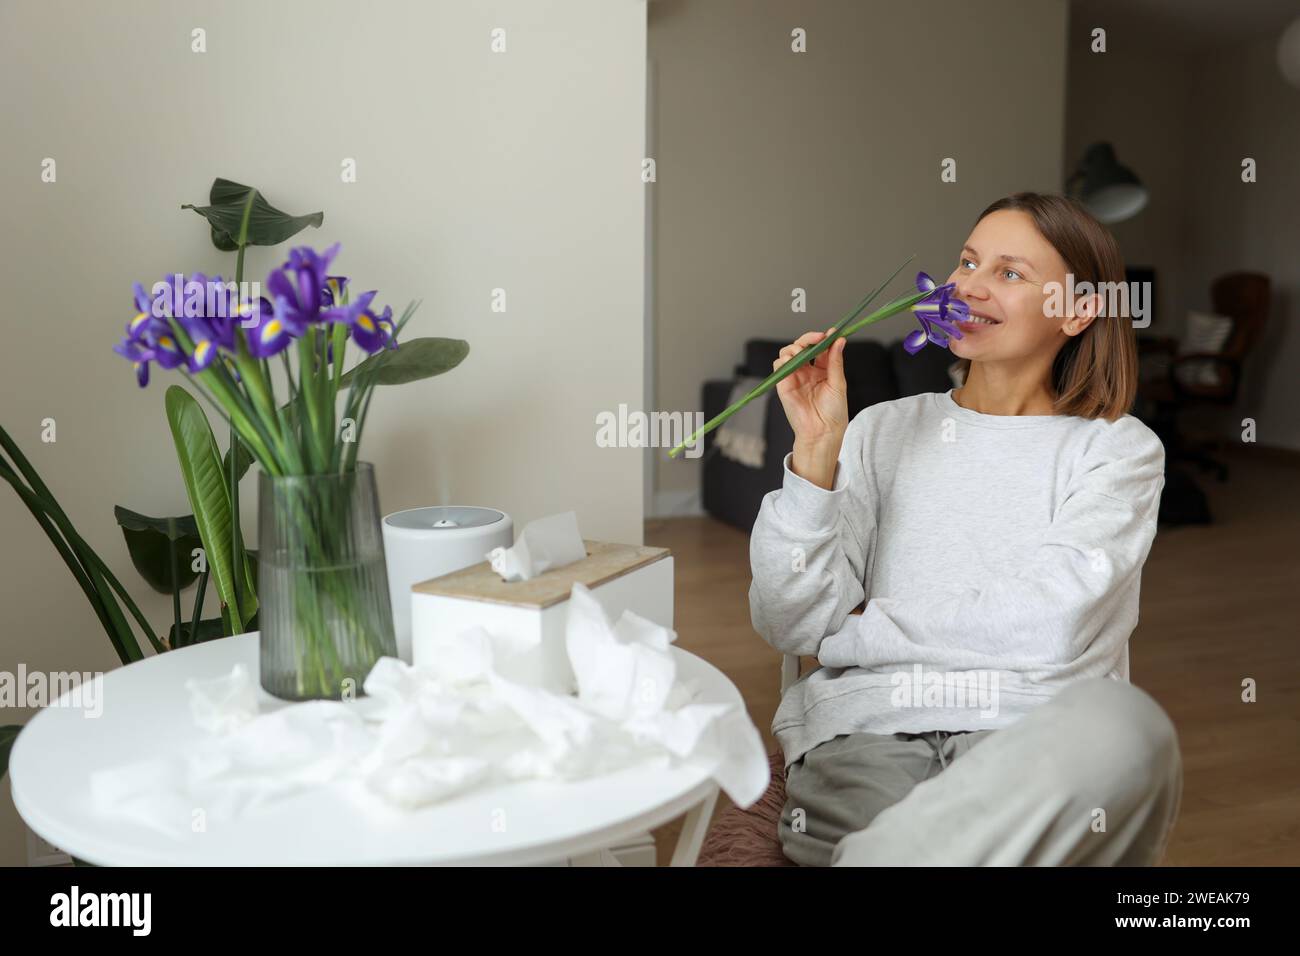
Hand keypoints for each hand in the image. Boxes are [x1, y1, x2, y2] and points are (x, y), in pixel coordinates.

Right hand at [774, 329, 848, 483]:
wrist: (823, 432)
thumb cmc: (833, 412)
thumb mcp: (838, 383)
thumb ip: (835, 360)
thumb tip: (839, 340)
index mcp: (822, 370)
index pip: (819, 348)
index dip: (823, 338)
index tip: (832, 332)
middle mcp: (807, 371)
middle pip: (802, 346)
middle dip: (808, 338)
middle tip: (818, 337)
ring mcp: (794, 377)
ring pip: (788, 352)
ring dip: (795, 347)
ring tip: (804, 352)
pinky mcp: (783, 384)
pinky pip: (778, 365)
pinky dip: (784, 359)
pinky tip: (794, 361)